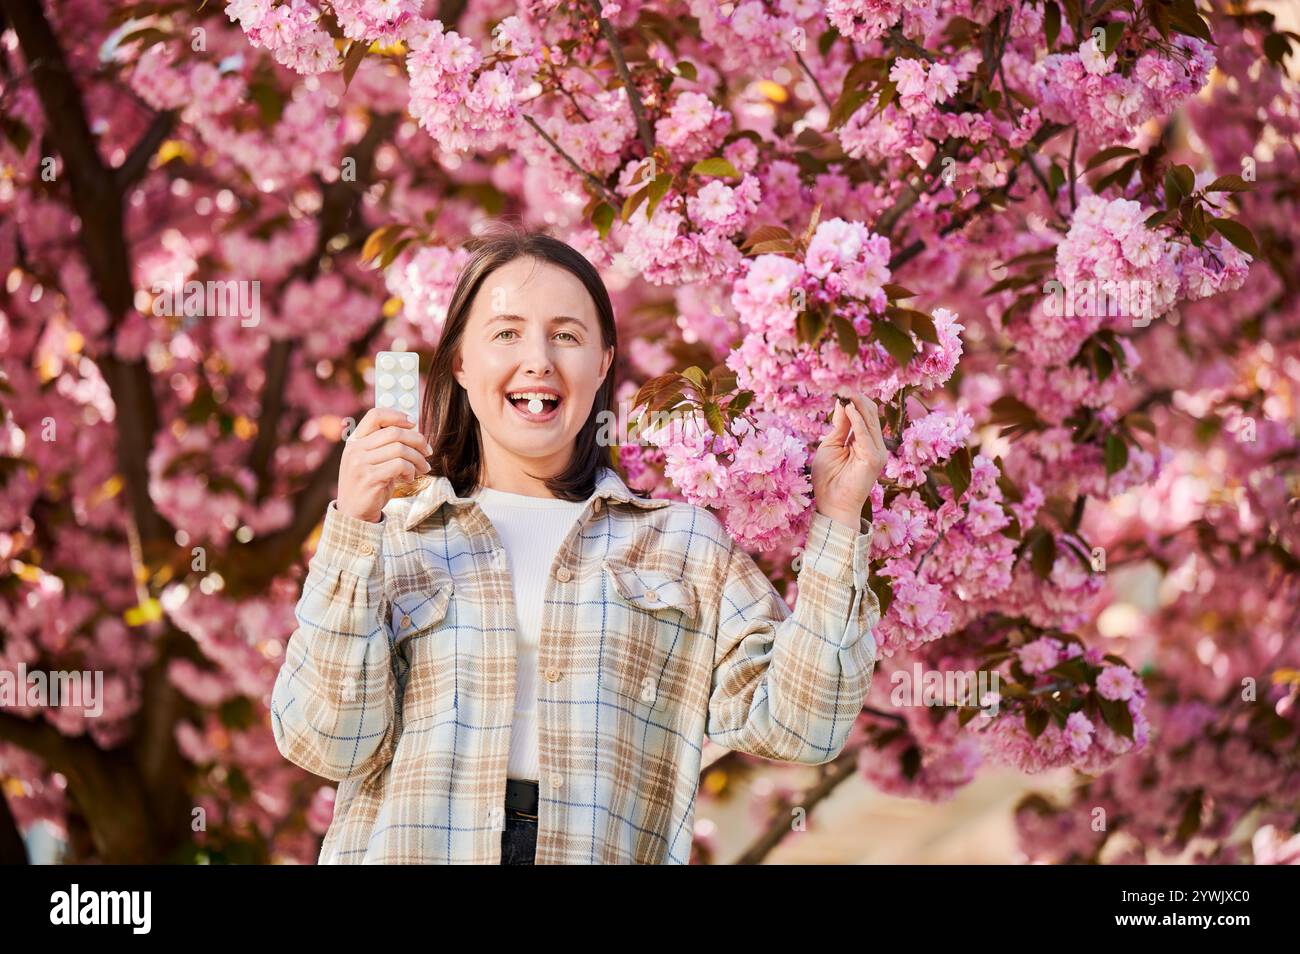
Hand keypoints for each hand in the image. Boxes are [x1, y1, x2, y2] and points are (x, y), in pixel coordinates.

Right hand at [337, 409, 431, 522]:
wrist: (353, 513)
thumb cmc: (368, 485)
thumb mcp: (370, 461)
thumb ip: (384, 446)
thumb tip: (414, 432)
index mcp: (355, 441)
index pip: (375, 415)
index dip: (397, 415)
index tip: (413, 423)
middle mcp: (355, 449)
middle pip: (394, 432)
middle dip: (417, 440)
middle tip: (428, 451)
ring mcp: (360, 463)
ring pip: (400, 449)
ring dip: (418, 459)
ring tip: (422, 468)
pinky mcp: (370, 478)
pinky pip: (400, 465)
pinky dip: (411, 471)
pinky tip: (409, 479)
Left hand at [811, 391, 887, 529]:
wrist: (832, 504)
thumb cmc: (828, 478)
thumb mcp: (831, 445)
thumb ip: (840, 425)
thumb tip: (842, 402)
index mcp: (863, 441)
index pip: (863, 414)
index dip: (852, 400)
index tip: (839, 386)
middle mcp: (874, 444)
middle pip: (869, 413)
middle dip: (855, 398)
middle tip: (842, 383)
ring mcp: (877, 451)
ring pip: (870, 420)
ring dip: (856, 403)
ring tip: (844, 390)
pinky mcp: (874, 458)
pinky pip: (866, 434)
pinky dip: (857, 420)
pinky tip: (847, 407)